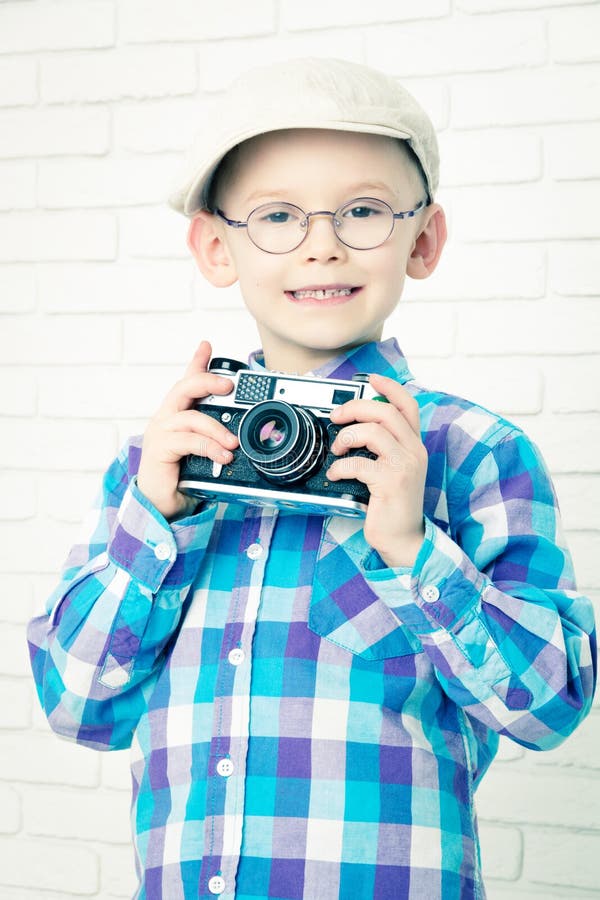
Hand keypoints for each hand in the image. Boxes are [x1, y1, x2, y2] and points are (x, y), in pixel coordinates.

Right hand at [137, 341, 238, 520]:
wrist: (162, 504)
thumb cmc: (183, 476)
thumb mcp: (204, 453)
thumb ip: (217, 440)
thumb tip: (242, 437)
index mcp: (177, 416)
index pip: (186, 382)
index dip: (196, 362)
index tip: (207, 345)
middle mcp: (166, 419)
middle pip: (183, 388)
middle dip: (207, 381)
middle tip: (229, 384)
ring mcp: (160, 433)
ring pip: (190, 417)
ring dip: (216, 429)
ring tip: (233, 444)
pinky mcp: (159, 449)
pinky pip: (188, 441)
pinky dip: (209, 447)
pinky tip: (223, 457)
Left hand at [326, 373, 427, 567]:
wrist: (404, 539)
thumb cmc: (393, 504)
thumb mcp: (395, 469)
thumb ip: (384, 447)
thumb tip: (353, 427)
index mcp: (414, 444)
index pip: (408, 405)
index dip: (389, 387)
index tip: (371, 379)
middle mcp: (414, 451)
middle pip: (385, 412)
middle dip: (355, 408)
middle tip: (336, 418)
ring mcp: (405, 466)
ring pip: (373, 431)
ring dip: (347, 437)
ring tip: (337, 450)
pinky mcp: (391, 482)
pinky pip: (359, 463)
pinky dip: (341, 466)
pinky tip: (336, 474)